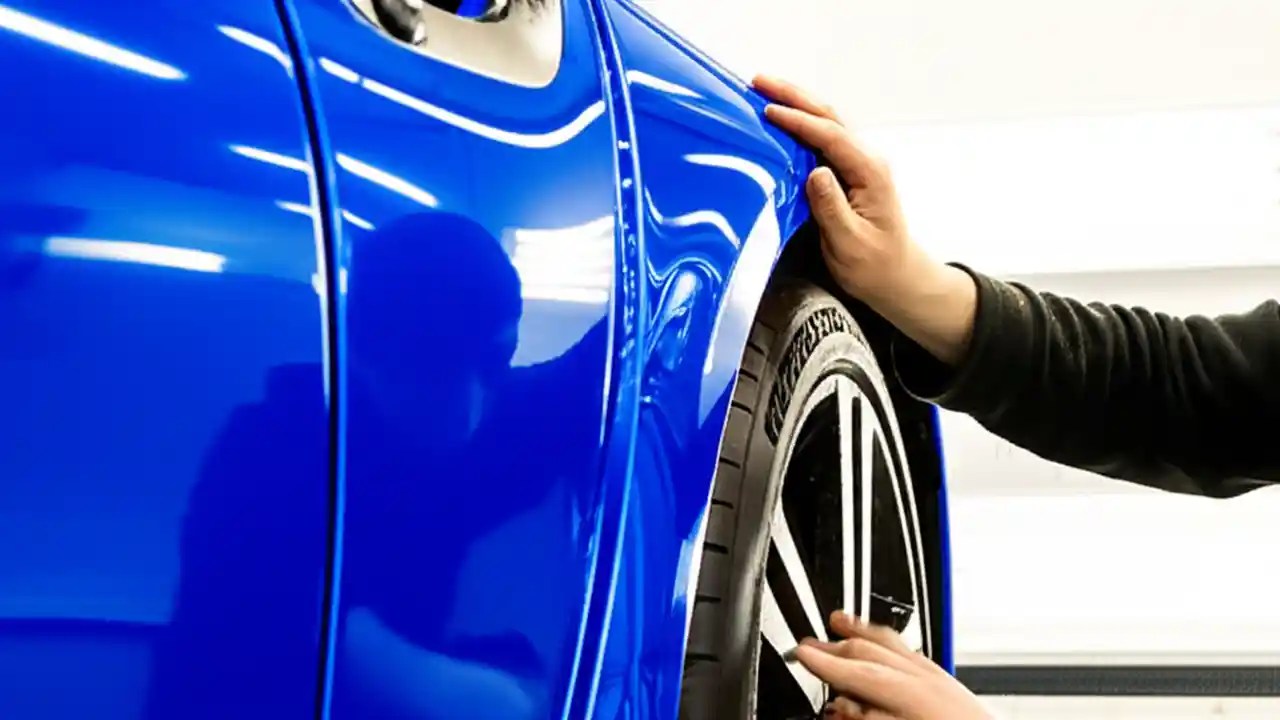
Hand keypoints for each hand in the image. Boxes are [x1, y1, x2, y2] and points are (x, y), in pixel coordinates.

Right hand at [753, 75, 978, 365]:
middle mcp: (867, 161)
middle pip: (830, 117)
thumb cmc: (873, 267)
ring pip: (827, 122)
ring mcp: (859, 164)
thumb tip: (815, 172)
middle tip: (759, 81)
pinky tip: (781, 118)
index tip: (768, 111)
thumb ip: (831, 208)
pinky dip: (801, 122)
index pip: (831, 137)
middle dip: (795, 96)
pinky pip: (824, 138)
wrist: (897, 277)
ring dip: (797, 103)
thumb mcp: (850, 244)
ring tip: (764, 89)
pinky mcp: (849, 172)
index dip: (799, 122)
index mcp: (870, 174)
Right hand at [792, 612, 993, 719]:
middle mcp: (923, 677)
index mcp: (909, 692)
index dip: (824, 661)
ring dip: (860, 631)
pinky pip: (908, 648)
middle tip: (807, 644)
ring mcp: (936, 675)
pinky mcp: (945, 680)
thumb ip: (869, 718)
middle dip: (834, 646)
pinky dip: (885, 640)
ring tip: (839, 620)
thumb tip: (841, 706)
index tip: (800, 653)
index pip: (857, 669)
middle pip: (870, 650)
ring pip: (891, 642)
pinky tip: (879, 642)